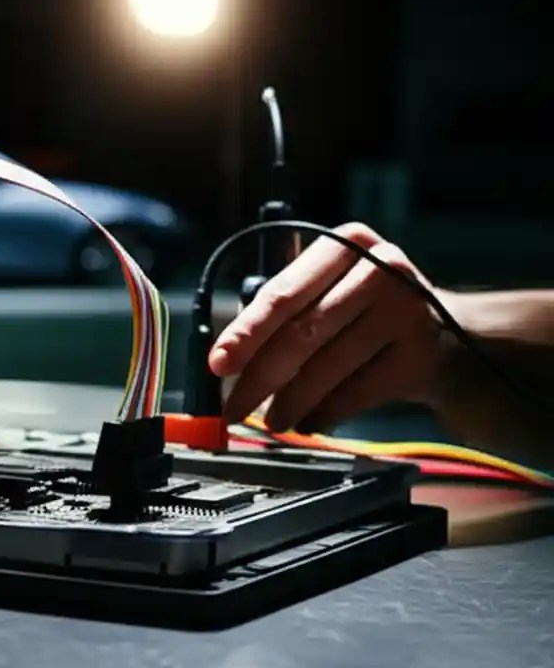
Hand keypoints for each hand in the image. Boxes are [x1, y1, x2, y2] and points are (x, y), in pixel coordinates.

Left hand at [209, 222, 444, 431]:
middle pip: (303, 331)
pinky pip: (358, 392)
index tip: (217, 364)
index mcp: (346, 244)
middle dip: (261, 376)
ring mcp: (407, 311)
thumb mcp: (330, 291)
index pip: (283, 293)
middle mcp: (382, 269)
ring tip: (272, 421)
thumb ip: (284, 313)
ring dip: (291, 402)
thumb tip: (228, 360)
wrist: (449, 335)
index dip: (245, 332)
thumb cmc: (366, 311)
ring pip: (328, 367)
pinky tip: (309, 422)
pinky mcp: (421, 354)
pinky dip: (326, 412)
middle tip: (234, 408)